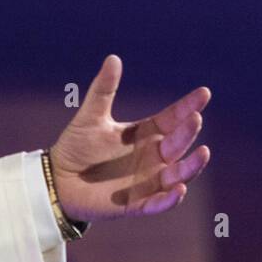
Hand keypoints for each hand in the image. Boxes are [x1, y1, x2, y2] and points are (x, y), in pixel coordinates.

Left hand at [49, 54, 211, 223]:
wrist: (57, 179)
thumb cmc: (76, 146)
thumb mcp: (91, 115)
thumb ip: (103, 89)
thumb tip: (113, 58)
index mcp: (145, 133)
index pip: (172, 119)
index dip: (188, 106)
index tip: (204, 93)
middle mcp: (152, 156)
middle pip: (178, 144)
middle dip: (189, 132)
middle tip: (195, 118)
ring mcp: (147, 180)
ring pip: (178, 175)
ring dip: (191, 166)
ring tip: (203, 152)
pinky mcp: (137, 203)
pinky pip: (158, 203)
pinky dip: (170, 199)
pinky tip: (180, 190)